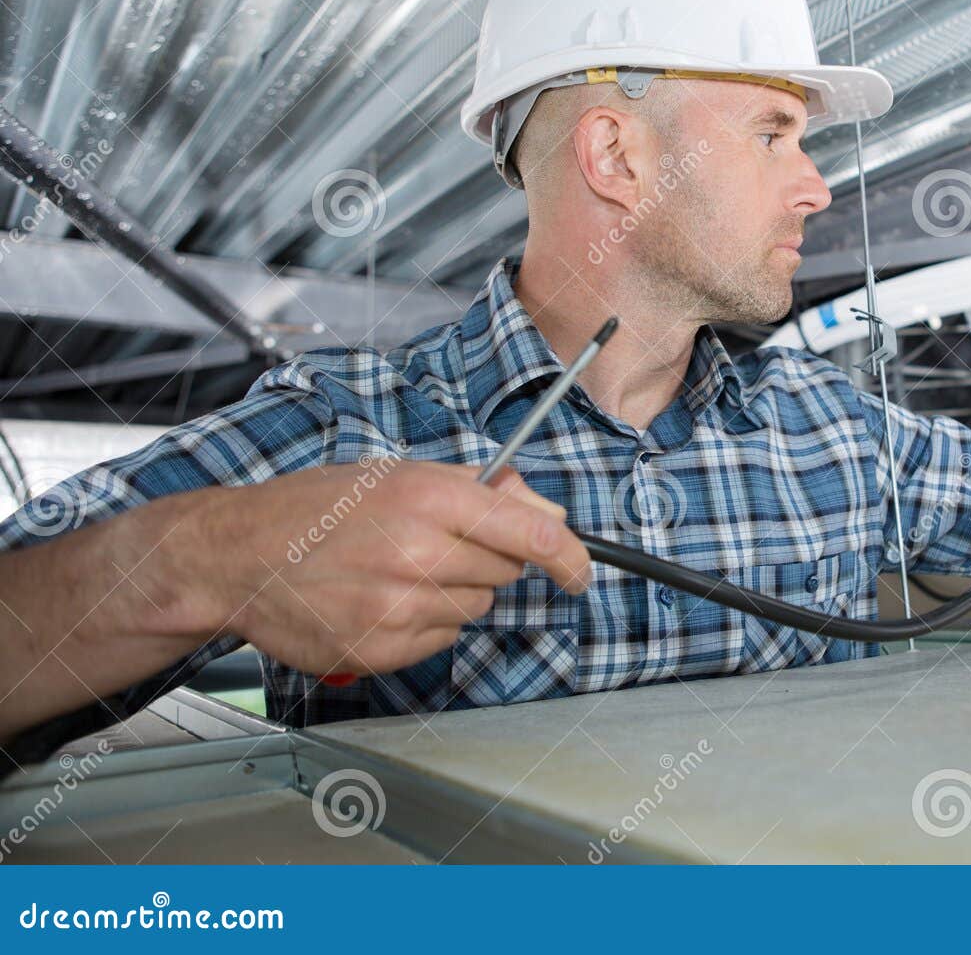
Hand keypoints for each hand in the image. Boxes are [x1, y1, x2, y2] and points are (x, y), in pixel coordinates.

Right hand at [192, 461, 590, 679]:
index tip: (580, 571)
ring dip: (454, 594)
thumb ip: (481, 489)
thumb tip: (548, 511)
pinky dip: (425, 625)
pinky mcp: (382, 647)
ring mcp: (399, 605)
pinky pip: (441, 640)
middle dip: (488, 562)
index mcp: (430, 498)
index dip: (570, 557)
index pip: (532, 535)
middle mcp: (419, 552)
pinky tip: (383, 600)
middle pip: (505, 574)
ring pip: (475, 609)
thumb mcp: (400, 473)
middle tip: (438, 547)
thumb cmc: (317, 509)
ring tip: (399, 572)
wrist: (239, 555)